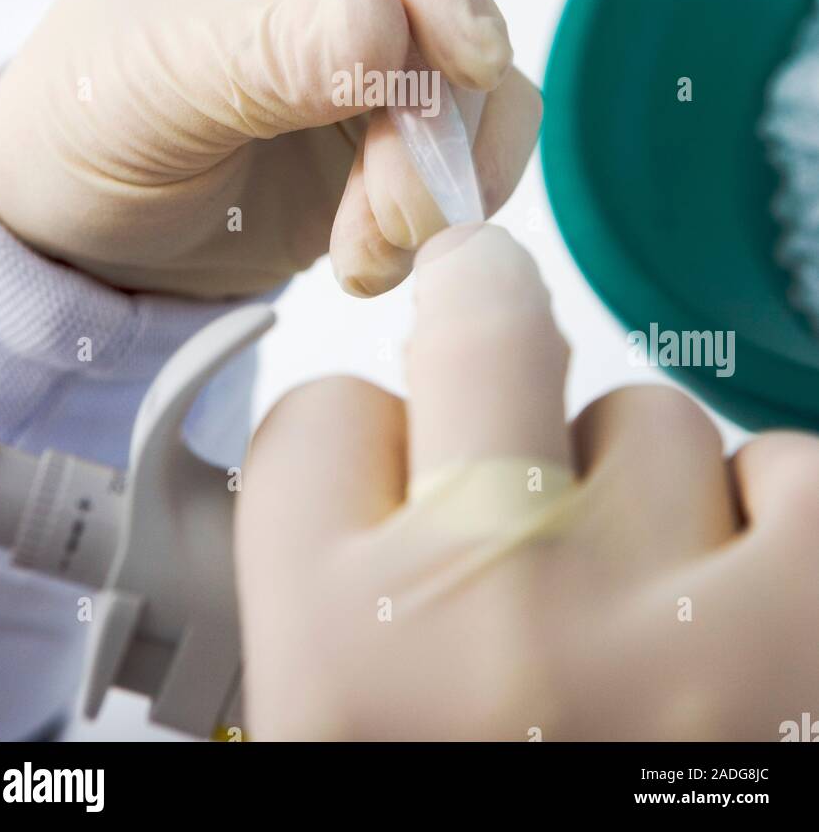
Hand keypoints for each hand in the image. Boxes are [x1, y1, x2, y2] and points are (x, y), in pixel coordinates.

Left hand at [0, 0, 539, 297]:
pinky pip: (469, 144)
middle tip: (401, 211)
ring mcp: (371, 25)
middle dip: (430, 114)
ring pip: (474, 82)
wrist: (85, 236)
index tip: (476, 64)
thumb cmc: (84, 123)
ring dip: (434, 176)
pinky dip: (435, 206)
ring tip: (367, 250)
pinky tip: (369, 256)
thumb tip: (389, 29)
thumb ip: (271, 54)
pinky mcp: (399, 108)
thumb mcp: (157, 82)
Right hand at [238, 223, 818, 740]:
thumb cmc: (463, 807)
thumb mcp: (324, 727)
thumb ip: (314, 583)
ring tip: (625, 605)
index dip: (356, 447)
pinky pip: (790, 466)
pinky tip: (723, 597)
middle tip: (484, 307)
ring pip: (646, 416)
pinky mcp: (804, 633)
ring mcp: (673, 629)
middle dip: (480, 302)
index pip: (325, 414)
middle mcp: (497, 623)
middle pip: (487, 320)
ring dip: (631, 485)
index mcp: (338, 654)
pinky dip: (762, 514)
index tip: (382, 482)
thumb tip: (364, 434)